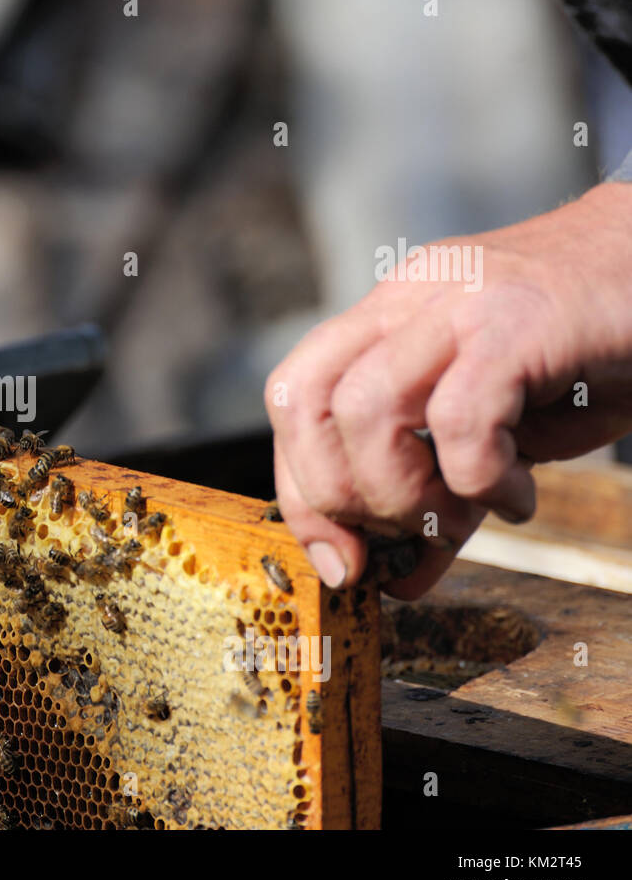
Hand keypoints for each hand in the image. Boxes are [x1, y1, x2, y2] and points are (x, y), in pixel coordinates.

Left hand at [265, 181, 631, 597]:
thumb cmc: (585, 356)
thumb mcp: (493, 434)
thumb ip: (436, 497)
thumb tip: (394, 579)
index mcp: (385, 319)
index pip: (293, 397)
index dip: (300, 489)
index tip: (336, 557)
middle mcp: (407, 300)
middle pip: (306, 400)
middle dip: (336, 496)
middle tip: (401, 534)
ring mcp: (457, 303)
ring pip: (363, 408)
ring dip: (401, 492)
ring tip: (461, 514)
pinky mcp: (519, 322)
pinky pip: (459, 418)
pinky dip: (478, 480)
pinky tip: (517, 496)